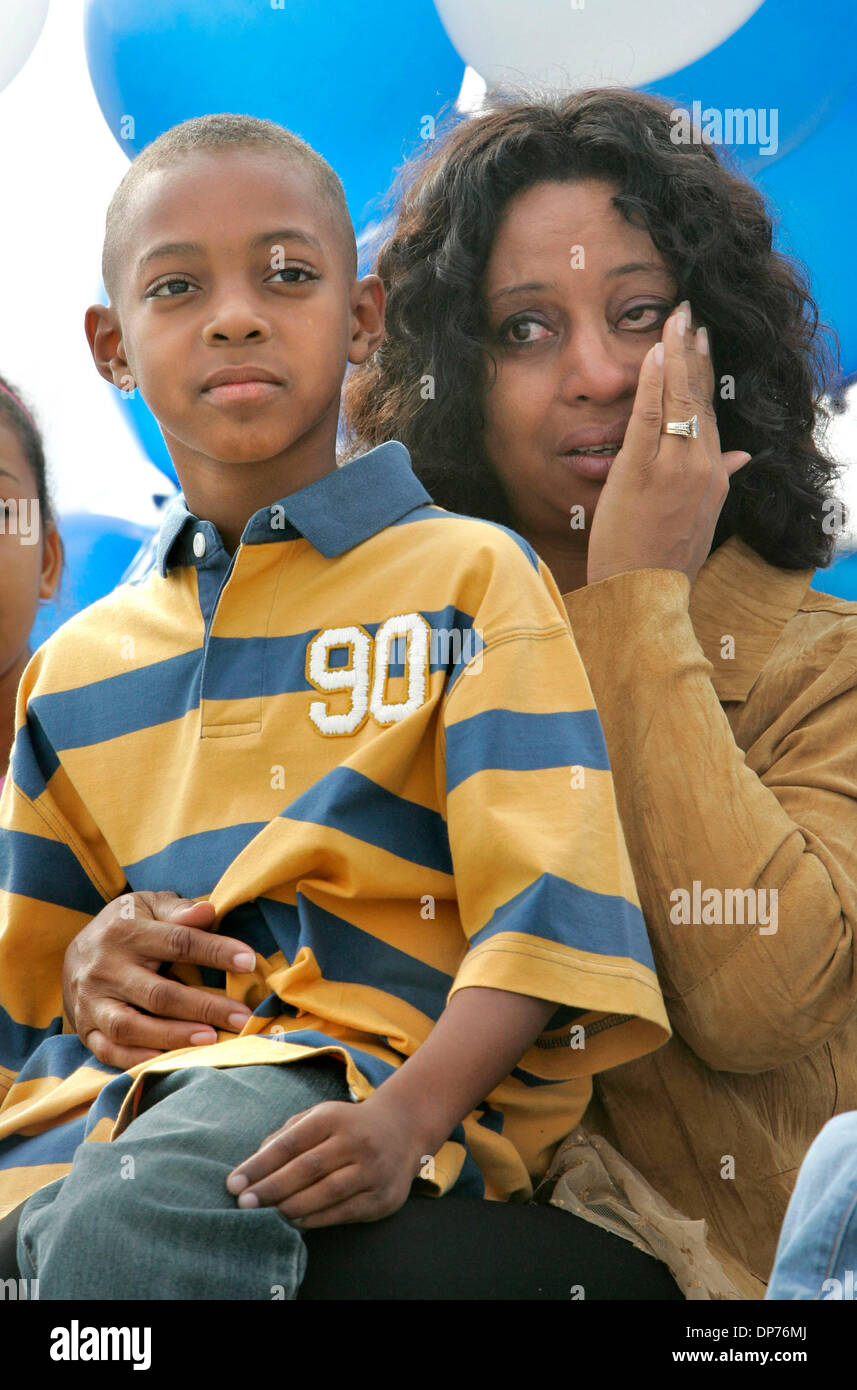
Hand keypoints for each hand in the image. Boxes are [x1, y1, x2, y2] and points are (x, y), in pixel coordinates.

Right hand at [63, 890, 255, 1068]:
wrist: (74, 953)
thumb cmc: (126, 927)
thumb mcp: (149, 906)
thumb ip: (178, 910)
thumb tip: (208, 911)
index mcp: (126, 932)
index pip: (178, 942)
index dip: (215, 951)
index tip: (249, 961)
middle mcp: (106, 968)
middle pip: (159, 993)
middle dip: (204, 1006)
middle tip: (241, 1016)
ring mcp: (93, 1002)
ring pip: (132, 1026)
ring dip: (173, 1037)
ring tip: (211, 1039)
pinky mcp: (86, 1029)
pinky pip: (110, 1051)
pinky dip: (139, 1060)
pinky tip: (171, 1062)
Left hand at [225, 1088, 426, 1227]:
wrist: (402, 1130)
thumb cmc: (348, 1126)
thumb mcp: (319, 1117)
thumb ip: (286, 1135)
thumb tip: (254, 1163)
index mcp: (333, 1118)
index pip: (290, 1143)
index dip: (259, 1164)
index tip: (233, 1183)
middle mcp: (355, 1141)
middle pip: (306, 1168)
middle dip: (270, 1188)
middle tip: (244, 1203)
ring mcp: (372, 1170)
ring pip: (326, 1192)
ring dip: (291, 1206)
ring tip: (266, 1214)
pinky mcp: (382, 1197)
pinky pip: (344, 1212)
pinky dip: (316, 1219)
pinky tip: (295, 1221)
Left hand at [586, 301, 751, 586]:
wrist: (644, 595)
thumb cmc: (664, 563)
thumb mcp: (703, 521)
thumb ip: (720, 482)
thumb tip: (741, 456)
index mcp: (715, 476)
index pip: (710, 413)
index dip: (705, 374)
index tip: (701, 343)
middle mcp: (702, 467)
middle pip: (700, 398)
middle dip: (695, 353)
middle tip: (689, 316)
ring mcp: (674, 467)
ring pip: (679, 399)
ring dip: (676, 354)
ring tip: (675, 320)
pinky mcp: (643, 471)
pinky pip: (650, 416)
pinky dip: (654, 381)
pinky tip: (654, 352)